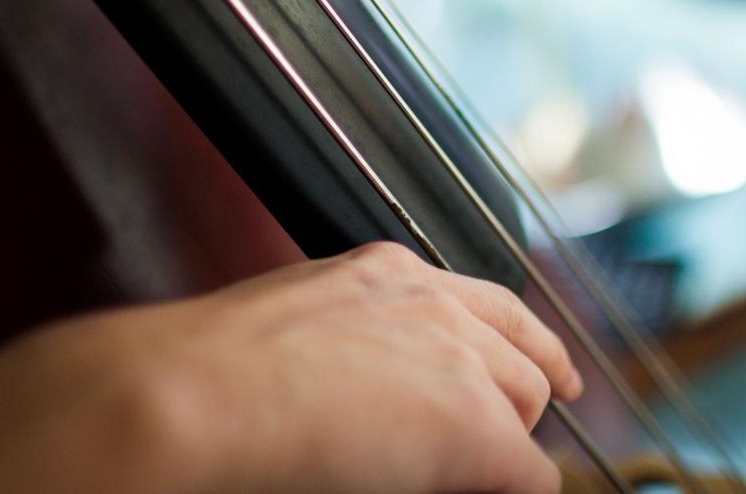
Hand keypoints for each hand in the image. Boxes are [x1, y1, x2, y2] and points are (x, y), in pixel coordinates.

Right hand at [0, 242, 581, 493]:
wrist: (197, 392)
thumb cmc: (211, 369)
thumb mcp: (299, 325)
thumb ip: (359, 340)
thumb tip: (378, 383)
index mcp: (390, 273)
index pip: (487, 305)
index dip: (525, 344)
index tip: (547, 371)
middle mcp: (437, 305)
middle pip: (521, 357)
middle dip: (516, 398)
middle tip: (506, 438)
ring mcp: (461, 362)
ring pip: (527, 409)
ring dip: (506, 443)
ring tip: (463, 470)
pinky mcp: (474, 427)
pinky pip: (529, 474)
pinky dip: (509, 486)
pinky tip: (476, 488)